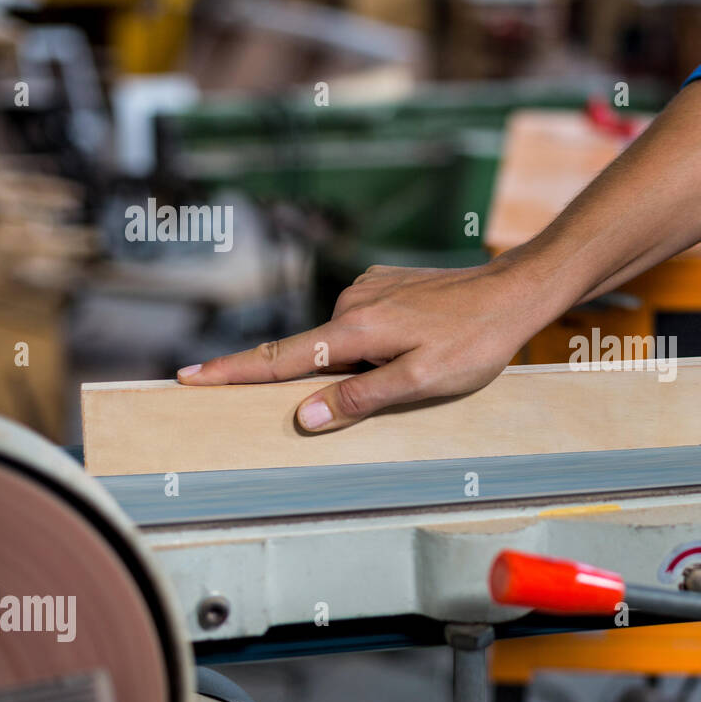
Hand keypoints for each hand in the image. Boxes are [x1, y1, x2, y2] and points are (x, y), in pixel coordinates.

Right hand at [177, 260, 557, 430]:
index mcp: (355, 329)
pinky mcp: (387, 285)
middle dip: (314, 379)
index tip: (188, 377)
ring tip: (419, 369)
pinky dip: (373, 346)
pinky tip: (416, 351)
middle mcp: (353, 302)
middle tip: (351, 391)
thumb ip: (361, 398)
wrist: (512, 291)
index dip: (232, 371)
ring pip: (344, 341)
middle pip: (313, 353)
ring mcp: (370, 290)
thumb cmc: (474, 341)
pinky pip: (365, 325)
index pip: (280, 357)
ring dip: (359, 364)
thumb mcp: (421, 381)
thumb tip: (304, 416)